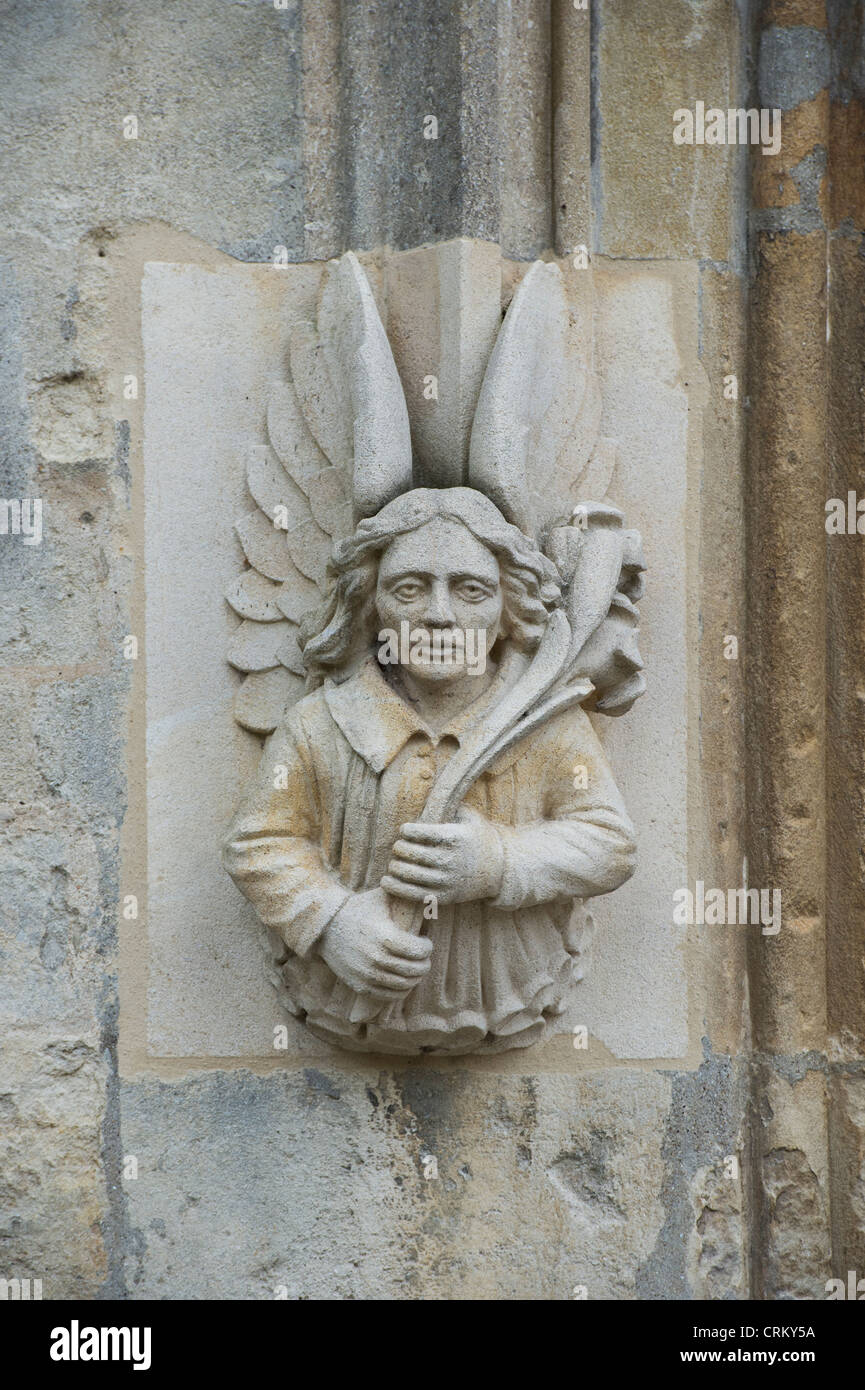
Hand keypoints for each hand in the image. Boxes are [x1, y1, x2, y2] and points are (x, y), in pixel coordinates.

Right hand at [317, 886, 432, 1000]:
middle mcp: (377, 959)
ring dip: (415, 978)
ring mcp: (368, 975)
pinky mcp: (360, 985)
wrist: (325, 927)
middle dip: (424, 964)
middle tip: (423, 957)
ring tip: (415, 968)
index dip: (427, 947)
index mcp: (386, 937)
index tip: (425, 942)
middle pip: (415, 970)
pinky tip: (403, 981)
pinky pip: (389, 996)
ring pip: (404, 986)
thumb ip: (403, 891)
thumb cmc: (358, 909)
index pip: (419, 951)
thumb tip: (427, 887)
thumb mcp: (381, 896)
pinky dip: (401, 991)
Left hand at [382, 807, 504, 905]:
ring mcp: (446, 880)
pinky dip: (396, 888)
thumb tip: (428, 791)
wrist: (500, 870)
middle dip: (399, 849)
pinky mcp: (443, 897)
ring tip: (393, 864)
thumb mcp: (471, 817)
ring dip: (395, 867)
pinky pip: (413, 894)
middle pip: (411, 853)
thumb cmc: (480, 838)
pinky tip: (386, 881)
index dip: (407, 831)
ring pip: (409, 874)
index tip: (404, 830)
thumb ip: (451, 805)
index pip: (419, 832)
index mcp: (454, 838)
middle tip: (398, 847)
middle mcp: (449, 860)